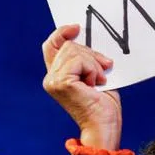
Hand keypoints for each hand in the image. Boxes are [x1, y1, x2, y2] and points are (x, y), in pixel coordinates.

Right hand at [42, 24, 121, 149]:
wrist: (104, 127)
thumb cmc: (102, 107)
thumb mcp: (95, 76)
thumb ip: (86, 60)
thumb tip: (88, 41)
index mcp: (56, 76)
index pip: (51, 46)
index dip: (62, 33)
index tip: (76, 27)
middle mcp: (50, 78)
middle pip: (69, 46)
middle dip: (91, 54)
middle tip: (104, 69)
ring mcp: (54, 80)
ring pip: (75, 51)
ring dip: (94, 64)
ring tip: (98, 81)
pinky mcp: (61, 82)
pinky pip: (80, 61)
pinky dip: (93, 69)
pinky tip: (95, 84)